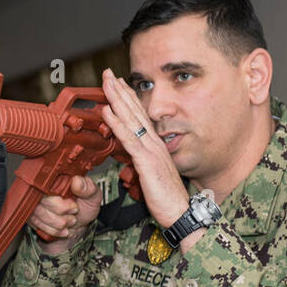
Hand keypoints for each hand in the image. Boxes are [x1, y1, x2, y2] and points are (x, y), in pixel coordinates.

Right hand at [29, 175, 101, 254]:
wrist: (78, 226)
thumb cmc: (84, 208)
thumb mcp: (93, 197)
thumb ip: (88, 188)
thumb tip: (77, 181)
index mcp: (57, 179)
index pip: (47, 186)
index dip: (60, 201)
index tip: (74, 207)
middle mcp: (42, 189)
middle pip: (42, 201)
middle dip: (61, 213)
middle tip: (73, 212)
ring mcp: (35, 203)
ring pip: (38, 214)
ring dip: (58, 223)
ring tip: (69, 221)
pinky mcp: (31, 215)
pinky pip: (37, 224)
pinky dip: (53, 230)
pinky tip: (62, 228)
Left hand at [99, 69, 191, 230]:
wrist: (180, 212)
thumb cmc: (167, 198)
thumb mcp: (152, 174)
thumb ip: (142, 161)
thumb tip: (133, 154)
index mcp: (155, 145)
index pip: (139, 116)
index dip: (128, 99)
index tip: (117, 84)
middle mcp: (154, 143)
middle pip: (135, 111)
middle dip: (121, 90)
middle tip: (108, 73)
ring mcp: (151, 150)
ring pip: (131, 119)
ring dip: (117, 99)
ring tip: (106, 82)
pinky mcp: (146, 162)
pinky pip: (129, 139)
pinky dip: (117, 123)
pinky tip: (107, 111)